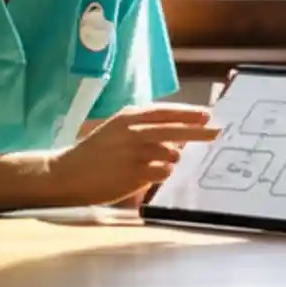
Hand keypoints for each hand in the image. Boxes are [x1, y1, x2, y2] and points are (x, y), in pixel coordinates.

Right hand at [50, 104, 218, 204]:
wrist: (68, 173)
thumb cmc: (97, 151)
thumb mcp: (117, 129)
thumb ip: (144, 127)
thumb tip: (177, 134)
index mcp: (128, 117)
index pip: (166, 112)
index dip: (189, 113)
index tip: (208, 115)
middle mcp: (133, 132)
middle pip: (176, 129)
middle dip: (199, 132)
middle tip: (217, 133)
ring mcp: (135, 153)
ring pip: (171, 154)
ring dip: (173, 159)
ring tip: (158, 163)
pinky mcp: (134, 174)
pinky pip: (163, 173)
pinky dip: (164, 174)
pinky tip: (153, 175)